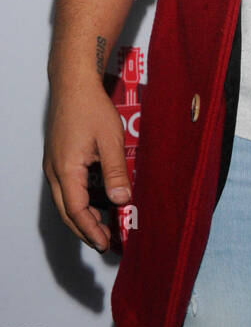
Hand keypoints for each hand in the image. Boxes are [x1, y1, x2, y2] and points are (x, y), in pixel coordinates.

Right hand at [43, 76, 130, 251]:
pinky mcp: (57, 158)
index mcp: (66, 170)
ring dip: (81, 216)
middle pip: (66, 211)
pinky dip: (77, 201)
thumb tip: (122, 201)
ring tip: (102, 226)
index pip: (77, 211)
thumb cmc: (91, 107)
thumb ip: (116, 172)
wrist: (73, 83)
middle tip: (105, 241)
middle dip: (85, 230)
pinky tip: (94, 201)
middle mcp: (54, 171)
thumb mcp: (110, 140)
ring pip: (64, 201)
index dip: (91, 230)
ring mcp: (53, 165)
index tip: (105, 243)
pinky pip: (64, 188)